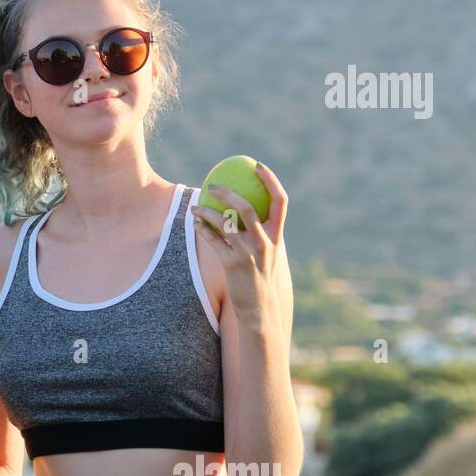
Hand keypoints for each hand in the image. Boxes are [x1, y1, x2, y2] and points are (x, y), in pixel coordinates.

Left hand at [190, 162, 287, 325]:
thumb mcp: (268, 254)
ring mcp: (249, 253)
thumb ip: (261, 234)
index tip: (257, 166)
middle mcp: (265, 241)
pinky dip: (203, 230)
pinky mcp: (233, 265)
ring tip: (195, 208)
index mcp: (277, 236)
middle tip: (212, 185)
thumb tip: (246, 213)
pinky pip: (214, 241)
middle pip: (246, 207)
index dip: (270, 180)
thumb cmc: (261, 278)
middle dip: (227, 192)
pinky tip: (195, 225)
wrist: (260, 310)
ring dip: (206, 212)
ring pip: (225, 223)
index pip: (280, 201)